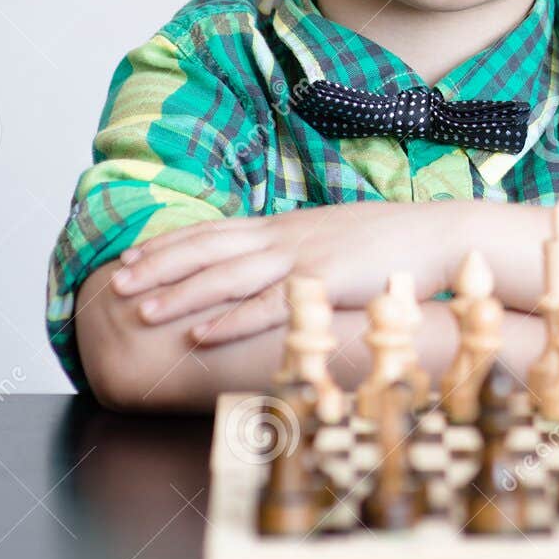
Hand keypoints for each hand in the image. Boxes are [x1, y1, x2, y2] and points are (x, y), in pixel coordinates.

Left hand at [106, 201, 455, 345]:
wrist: (442, 234)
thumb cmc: (394, 242)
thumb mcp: (338, 237)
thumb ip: (303, 248)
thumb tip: (275, 263)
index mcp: (289, 225)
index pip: (216, 230)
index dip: (171, 244)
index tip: (133, 258)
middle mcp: (288, 236)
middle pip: (209, 249)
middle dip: (160, 267)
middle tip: (116, 284)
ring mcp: (304, 257)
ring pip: (228, 276)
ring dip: (181, 295)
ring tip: (141, 311)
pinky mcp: (326, 282)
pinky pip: (268, 305)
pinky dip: (230, 320)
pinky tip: (200, 333)